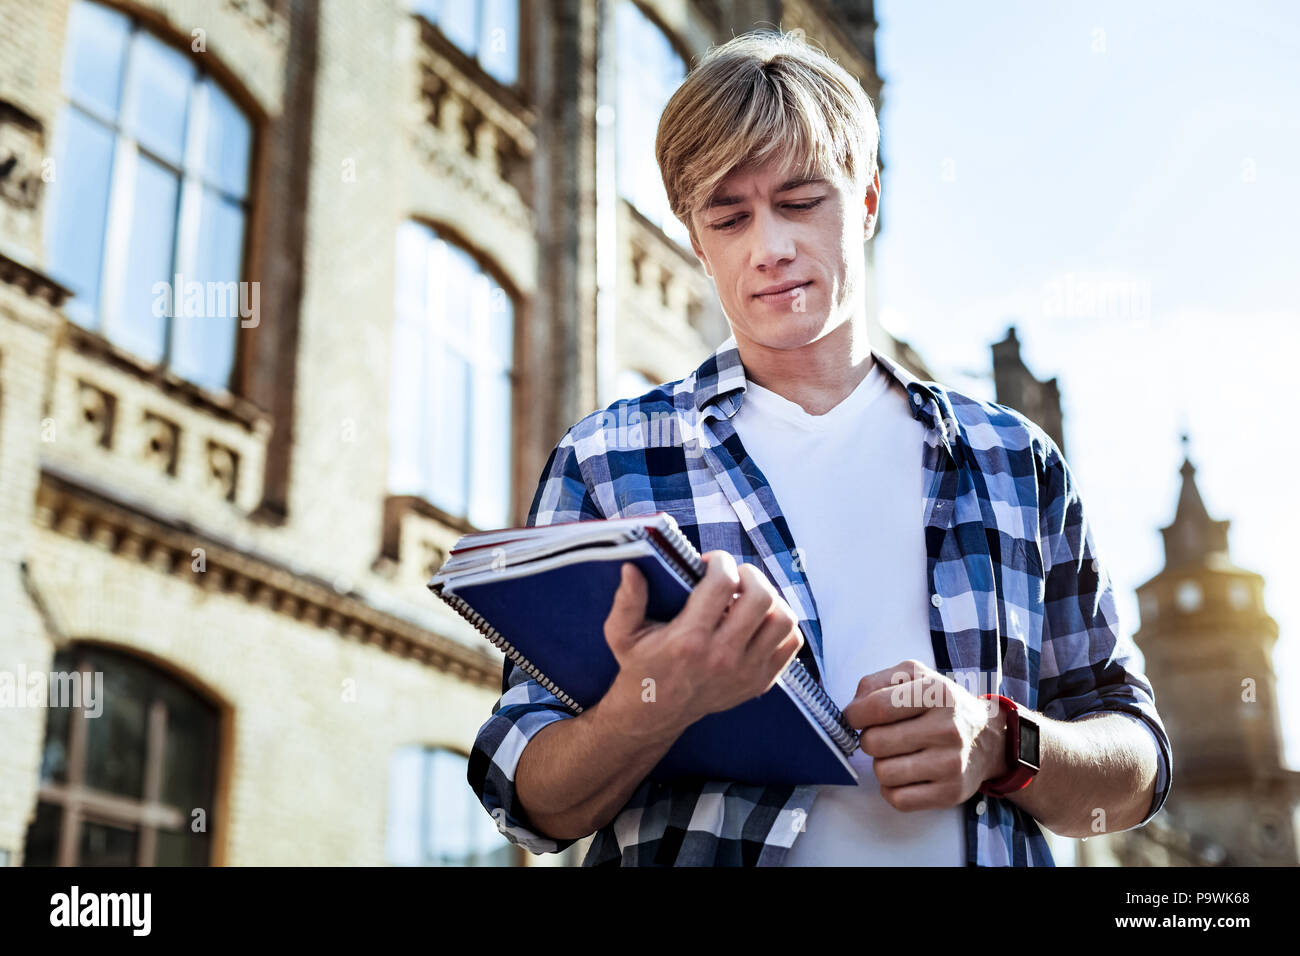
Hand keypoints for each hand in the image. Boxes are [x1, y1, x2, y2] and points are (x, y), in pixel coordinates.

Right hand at [601, 550, 804, 738]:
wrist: (656, 712)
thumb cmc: (640, 665)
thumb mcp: (622, 633)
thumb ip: (627, 600)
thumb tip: (631, 567)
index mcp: (689, 639)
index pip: (723, 583)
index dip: (720, 561)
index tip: (710, 563)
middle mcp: (722, 656)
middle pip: (761, 597)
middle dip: (749, 575)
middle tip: (733, 577)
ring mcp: (746, 671)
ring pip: (783, 619)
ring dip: (770, 599)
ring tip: (748, 598)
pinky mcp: (761, 681)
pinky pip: (791, 643)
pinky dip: (781, 624)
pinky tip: (758, 620)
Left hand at [842, 659, 1007, 810]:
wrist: (988, 738)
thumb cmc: (941, 705)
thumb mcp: (914, 676)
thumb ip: (876, 682)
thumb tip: (852, 710)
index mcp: (937, 693)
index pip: (877, 707)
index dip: (854, 714)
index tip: (855, 717)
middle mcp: (947, 728)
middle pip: (874, 742)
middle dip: (869, 739)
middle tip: (883, 736)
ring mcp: (951, 763)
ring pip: (883, 773)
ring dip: (881, 764)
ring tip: (897, 754)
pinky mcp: (950, 792)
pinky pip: (898, 799)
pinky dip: (892, 788)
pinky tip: (905, 774)